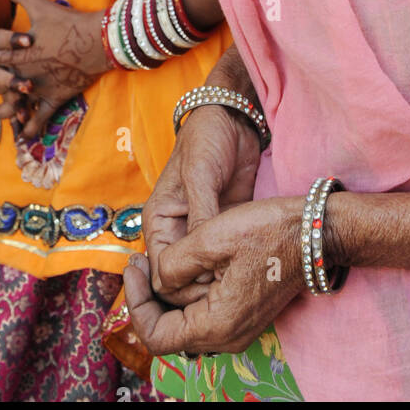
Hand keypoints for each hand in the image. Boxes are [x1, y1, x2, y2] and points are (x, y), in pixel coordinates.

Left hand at [0, 0, 109, 139]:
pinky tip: (24, 135)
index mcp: (16, 50)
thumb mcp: (40, 4)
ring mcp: (38, 87)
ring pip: (11, 104)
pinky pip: (40, 119)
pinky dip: (31, 128)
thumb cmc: (69, 22)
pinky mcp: (54, 98)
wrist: (100, 41)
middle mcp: (23, 72)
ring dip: (2, 107)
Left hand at [123, 196, 304, 355]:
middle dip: (147, 297)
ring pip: (185, 322)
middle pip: (168, 331)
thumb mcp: (214, 236)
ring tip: (156, 259)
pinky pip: (203, 313)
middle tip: (138, 262)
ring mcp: (237, 327)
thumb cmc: (269, 231)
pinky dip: (186, 293)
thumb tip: (157, 277)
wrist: (316, 233)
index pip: (155, 335)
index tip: (133, 266)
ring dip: (166, 295)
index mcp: (217, 325)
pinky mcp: (244, 314)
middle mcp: (227, 337)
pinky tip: (184, 263)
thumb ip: (175, 263)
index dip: (135, 302)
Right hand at [142, 104, 262, 306]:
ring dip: (218, 283)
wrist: (233, 119)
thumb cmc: (207, 140)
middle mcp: (176, 232)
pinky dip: (231, 271)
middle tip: (230, 291)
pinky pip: (222, 261)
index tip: (210, 288)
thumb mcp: (200, 174)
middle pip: (180, 279)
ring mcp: (200, 234)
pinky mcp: (224, 231)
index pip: (160, 270)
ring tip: (242, 284)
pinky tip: (250, 274)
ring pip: (202, 274)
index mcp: (159, 221)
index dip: (180, 284)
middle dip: (200, 289)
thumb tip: (197, 258)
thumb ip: (199, 214)